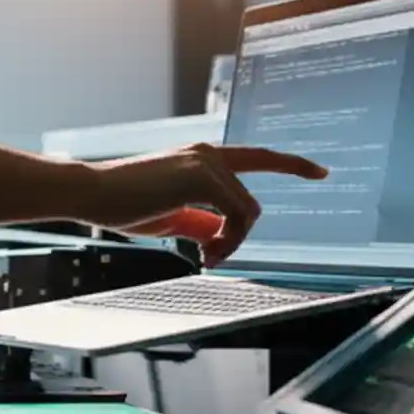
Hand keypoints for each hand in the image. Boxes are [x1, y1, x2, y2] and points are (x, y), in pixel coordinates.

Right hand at [78, 143, 327, 266]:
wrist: (93, 192)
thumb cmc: (122, 203)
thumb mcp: (170, 216)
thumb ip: (200, 222)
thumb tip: (222, 235)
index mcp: (201, 158)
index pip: (256, 158)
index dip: (291, 164)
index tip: (319, 172)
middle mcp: (208, 154)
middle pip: (251, 205)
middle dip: (239, 239)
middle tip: (211, 259)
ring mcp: (206, 162)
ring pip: (247, 213)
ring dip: (231, 243)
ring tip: (203, 256)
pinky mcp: (202, 176)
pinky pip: (237, 215)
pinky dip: (228, 240)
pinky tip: (205, 251)